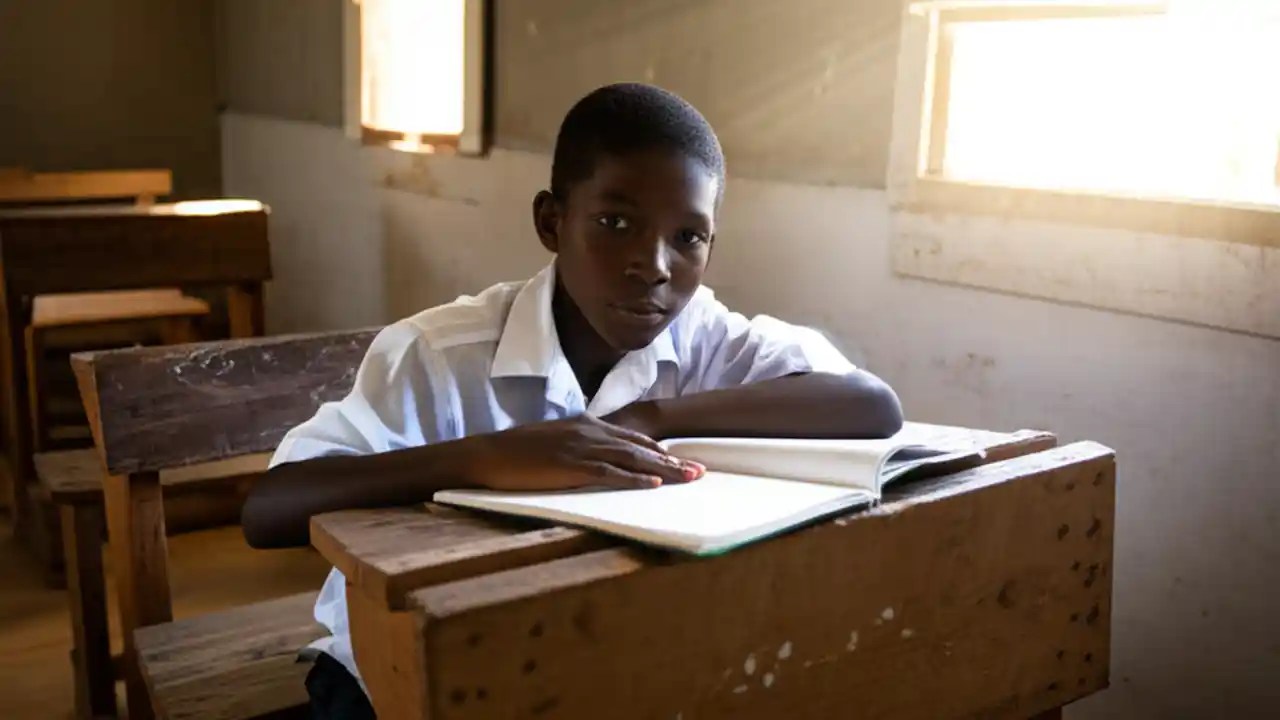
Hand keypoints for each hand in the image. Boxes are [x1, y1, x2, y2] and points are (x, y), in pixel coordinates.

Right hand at [467, 414, 703, 490]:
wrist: (489, 453)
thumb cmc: (517, 452)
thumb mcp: (555, 442)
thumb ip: (580, 446)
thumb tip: (597, 458)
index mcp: (587, 425)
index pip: (632, 437)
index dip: (658, 451)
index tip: (680, 460)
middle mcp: (590, 432)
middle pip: (641, 448)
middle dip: (672, 461)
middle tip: (700, 471)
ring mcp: (582, 448)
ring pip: (633, 459)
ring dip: (664, 471)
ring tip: (689, 478)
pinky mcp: (572, 467)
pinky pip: (610, 474)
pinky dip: (634, 480)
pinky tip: (654, 486)